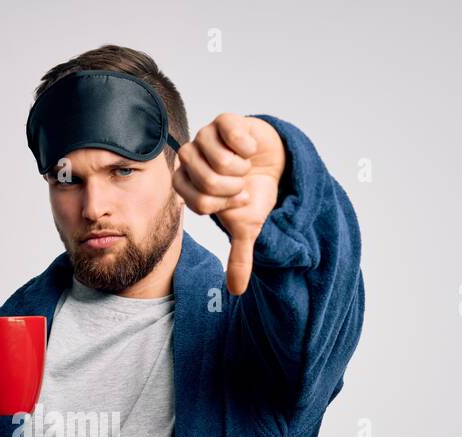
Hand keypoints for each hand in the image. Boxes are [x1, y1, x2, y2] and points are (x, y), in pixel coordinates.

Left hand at [172, 113, 285, 295]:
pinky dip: (246, 145)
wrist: (274, 164)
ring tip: (246, 166)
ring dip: (241, 167)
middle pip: (206, 181)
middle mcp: (190, 160)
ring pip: (217, 158)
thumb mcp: (247, 227)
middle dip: (234, 188)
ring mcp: (204, 138)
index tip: (239, 200)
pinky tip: (249, 148)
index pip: (197, 202)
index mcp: (186, 185)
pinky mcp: (223, 121)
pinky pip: (229, 132)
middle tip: (243, 184)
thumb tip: (236, 291)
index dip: (224, 204)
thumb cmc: (254, 193)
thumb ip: (238, 257)